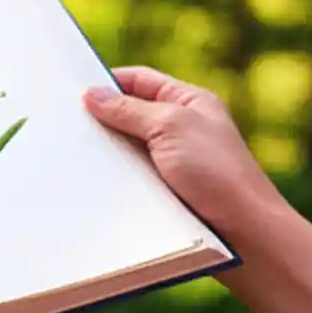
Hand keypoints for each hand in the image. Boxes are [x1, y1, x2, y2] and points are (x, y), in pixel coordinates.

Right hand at [81, 66, 284, 236]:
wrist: (245, 232)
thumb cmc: (218, 172)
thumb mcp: (170, 127)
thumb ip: (129, 109)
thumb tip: (92, 94)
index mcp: (189, 102)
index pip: (139, 80)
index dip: (107, 82)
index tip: (73, 92)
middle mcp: (181, 128)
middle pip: (130, 114)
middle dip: (101, 119)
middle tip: (66, 124)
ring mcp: (172, 161)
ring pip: (127, 149)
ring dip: (106, 152)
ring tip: (74, 154)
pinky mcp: (164, 191)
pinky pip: (130, 178)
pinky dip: (113, 178)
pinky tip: (92, 182)